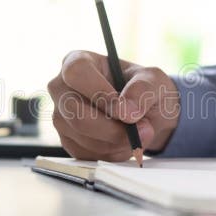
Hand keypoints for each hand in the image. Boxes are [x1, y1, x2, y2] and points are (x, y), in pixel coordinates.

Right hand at [48, 51, 179, 160]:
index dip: (99, 92)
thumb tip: (126, 111)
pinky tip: (124, 143)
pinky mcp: (67, 140)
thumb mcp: (154, 81)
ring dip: (117, 142)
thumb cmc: (145, 90)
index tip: (125, 110)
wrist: (147, 116)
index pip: (76, 73)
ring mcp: (61, 115)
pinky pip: (85, 154)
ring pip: (82, 136)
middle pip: (75, 111)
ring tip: (139, 134)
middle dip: (112, 128)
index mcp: (78, 61)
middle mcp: (62, 87)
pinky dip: (111, 154)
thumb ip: (143, 90)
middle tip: (143, 130)